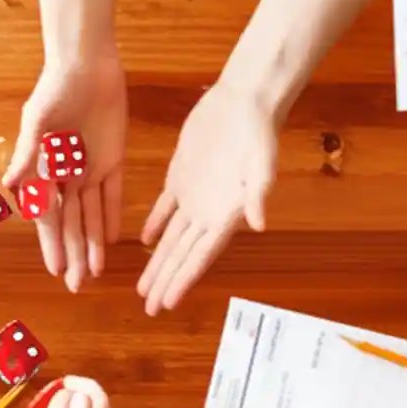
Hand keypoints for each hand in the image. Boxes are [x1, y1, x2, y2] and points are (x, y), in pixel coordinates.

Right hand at [3, 52, 126, 292]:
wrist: (86, 63)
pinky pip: (113, 194)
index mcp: (44, 169)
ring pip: (91, 215)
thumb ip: (28, 154)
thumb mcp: (38, 121)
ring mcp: (90, 168)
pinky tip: (114, 241)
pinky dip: (113, 217)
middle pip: (71, 223)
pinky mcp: (113, 158)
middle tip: (75, 285)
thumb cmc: (55, 87)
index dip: (52, 244)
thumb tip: (11, 185)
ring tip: (94, 272)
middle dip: (73, 254)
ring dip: (92, 243)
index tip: (54, 270)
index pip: (49, 217)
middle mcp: (66, 175)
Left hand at [137, 82, 277, 314]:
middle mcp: (208, 210)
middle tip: (149, 306)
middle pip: (182, 254)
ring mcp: (193, 194)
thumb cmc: (258, 132)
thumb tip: (260, 224)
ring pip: (170, 237)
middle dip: (166, 281)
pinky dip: (154, 224)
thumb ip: (259, 194)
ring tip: (144, 287)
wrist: (245, 101)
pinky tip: (144, 242)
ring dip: (158, 262)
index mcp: (225, 214)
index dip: (183, 280)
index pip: (200, 256)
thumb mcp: (262, 163)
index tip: (168, 302)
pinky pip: (164, 206)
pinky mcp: (181, 175)